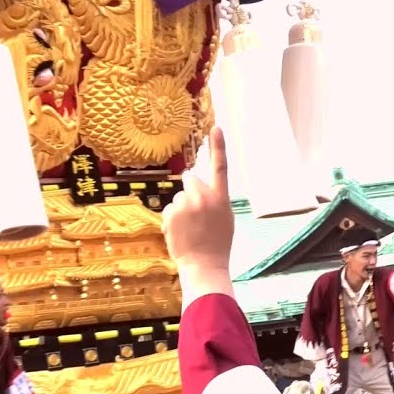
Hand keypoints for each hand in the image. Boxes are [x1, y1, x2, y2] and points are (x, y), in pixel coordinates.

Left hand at [163, 127, 234, 303]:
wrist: (204, 265)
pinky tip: (181, 233)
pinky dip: (171, 220)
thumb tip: (199, 188)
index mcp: (221, 199)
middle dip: (190, 191)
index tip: (215, 128)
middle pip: (190, 180)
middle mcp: (204, 197)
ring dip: (181, 208)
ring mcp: (186, 205)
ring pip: (179, 197)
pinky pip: (169, 209)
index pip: (220, 167)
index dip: (218, 147)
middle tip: (196, 214)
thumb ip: (214, 199)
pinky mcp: (171, 213)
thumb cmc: (217, 244)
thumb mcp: (225, 218)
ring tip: (190, 229)